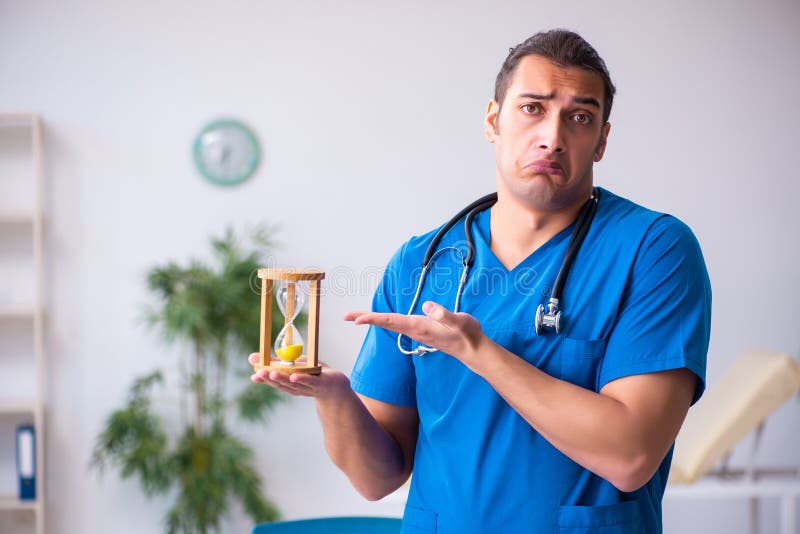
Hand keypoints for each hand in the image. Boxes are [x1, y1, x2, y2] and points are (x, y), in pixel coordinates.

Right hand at [248, 353, 349, 399]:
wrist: (336, 387)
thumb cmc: (313, 375)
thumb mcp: (294, 366)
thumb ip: (277, 361)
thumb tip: (252, 356)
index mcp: (289, 384)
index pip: (274, 382)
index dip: (263, 379)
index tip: (253, 374)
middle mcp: (296, 388)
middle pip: (281, 384)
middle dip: (268, 379)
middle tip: (258, 373)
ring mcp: (308, 387)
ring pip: (293, 383)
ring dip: (282, 379)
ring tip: (271, 373)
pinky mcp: (320, 384)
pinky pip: (310, 381)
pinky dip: (302, 379)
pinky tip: (294, 376)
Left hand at [344, 301, 486, 365]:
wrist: (473, 350)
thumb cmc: (467, 335)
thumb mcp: (460, 321)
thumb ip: (445, 314)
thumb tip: (428, 306)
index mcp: (420, 326)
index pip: (392, 321)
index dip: (373, 319)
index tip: (356, 319)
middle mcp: (414, 329)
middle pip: (385, 323)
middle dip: (365, 319)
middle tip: (345, 316)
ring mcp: (416, 331)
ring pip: (390, 324)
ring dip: (373, 320)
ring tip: (356, 317)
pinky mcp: (421, 330)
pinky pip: (397, 324)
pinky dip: (385, 321)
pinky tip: (380, 319)